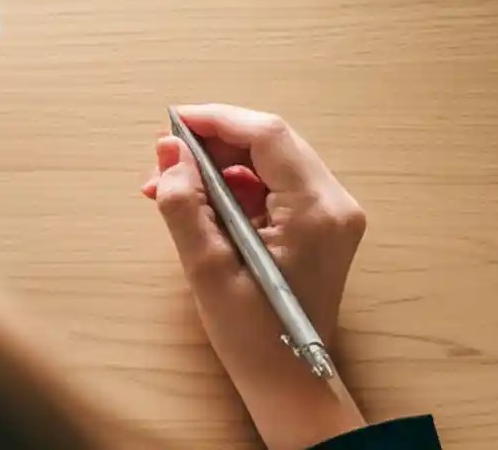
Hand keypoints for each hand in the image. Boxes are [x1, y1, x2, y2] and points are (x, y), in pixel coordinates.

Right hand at [142, 104, 367, 449]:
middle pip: (269, 141)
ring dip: (219, 165)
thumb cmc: (253, 334)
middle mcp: (334, 203)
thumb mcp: (205, 267)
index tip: (172, 123)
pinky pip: (274, 183)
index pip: (266, 134)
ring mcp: (332, 213)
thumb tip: (169, 151)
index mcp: (315, 211)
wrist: (289, 379)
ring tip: (171, 188)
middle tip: (163, 161)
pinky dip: (235, 185)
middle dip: (212, 142)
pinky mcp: (321, 223)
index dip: (216, 119)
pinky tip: (199, 204)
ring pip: (269, 160)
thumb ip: (183, 202)